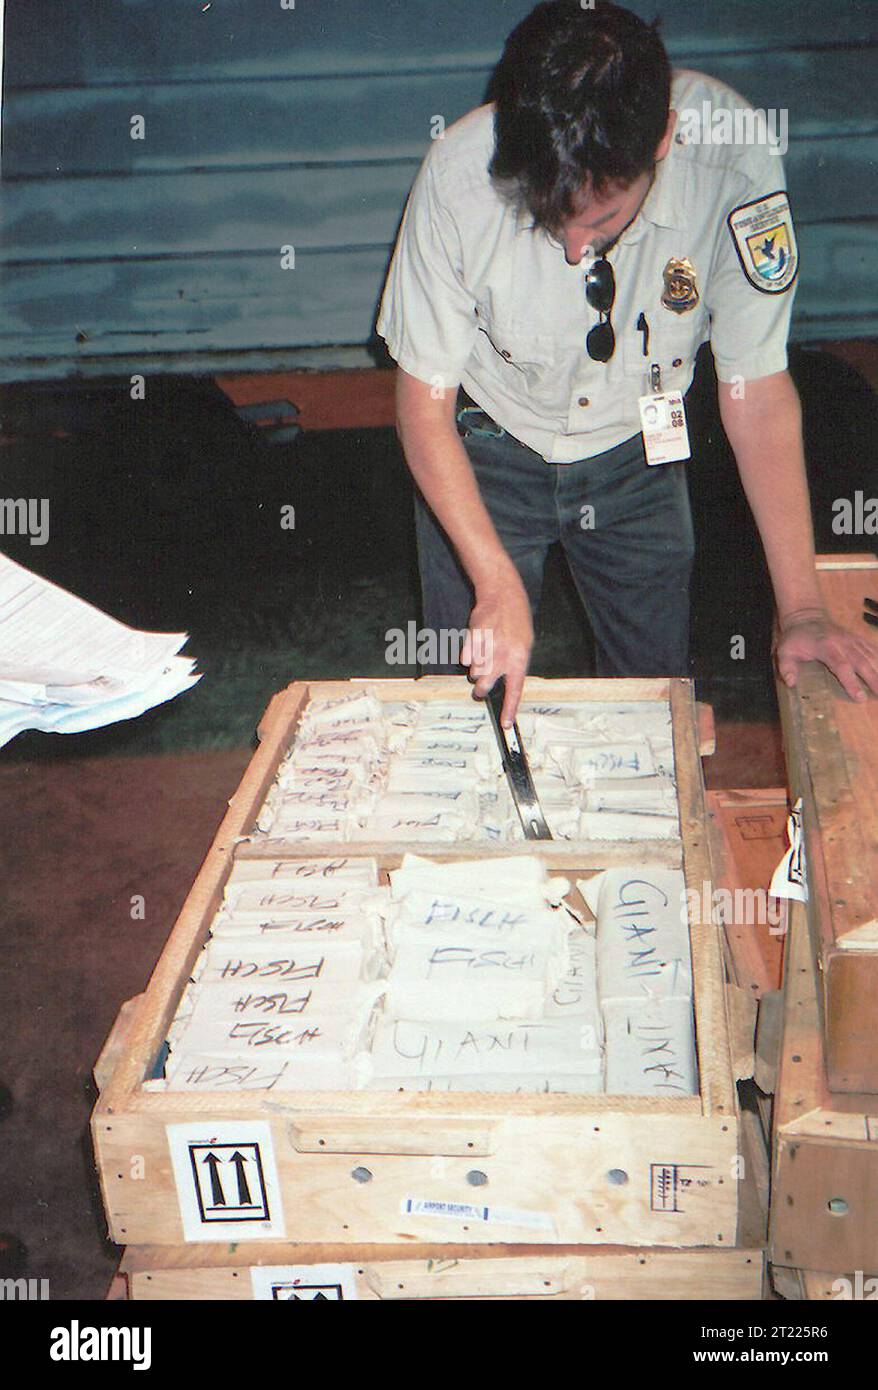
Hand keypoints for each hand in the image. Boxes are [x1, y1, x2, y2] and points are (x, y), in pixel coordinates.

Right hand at [462, 566, 532, 724]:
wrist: (502, 595)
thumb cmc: (515, 622)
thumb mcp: (524, 644)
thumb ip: (514, 666)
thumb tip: (503, 688)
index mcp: (520, 658)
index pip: (515, 689)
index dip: (509, 708)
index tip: (506, 724)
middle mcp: (503, 654)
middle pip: (485, 685)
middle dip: (481, 688)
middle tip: (481, 686)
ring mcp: (487, 647)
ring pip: (474, 672)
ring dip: (476, 669)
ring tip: (484, 654)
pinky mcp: (472, 638)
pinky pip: (465, 659)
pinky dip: (469, 655)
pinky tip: (478, 643)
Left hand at [775, 609, 877, 701]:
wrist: (807, 616)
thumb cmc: (795, 638)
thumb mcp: (784, 651)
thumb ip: (786, 666)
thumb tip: (791, 683)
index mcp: (825, 647)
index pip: (841, 666)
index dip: (851, 682)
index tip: (860, 697)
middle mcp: (843, 643)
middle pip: (862, 662)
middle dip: (873, 679)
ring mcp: (852, 640)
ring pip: (871, 656)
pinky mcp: (857, 639)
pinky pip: (873, 649)